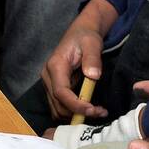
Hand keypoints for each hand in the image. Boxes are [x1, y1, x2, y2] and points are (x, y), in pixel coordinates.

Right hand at [41, 0, 116, 121]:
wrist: (80, 33)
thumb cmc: (86, 37)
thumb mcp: (92, 43)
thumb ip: (92, 59)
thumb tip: (93, 76)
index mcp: (55, 66)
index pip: (60, 92)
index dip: (75, 105)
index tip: (93, 110)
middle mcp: (48, 76)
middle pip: (58, 104)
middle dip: (78, 113)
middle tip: (101, 112)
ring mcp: (50, 83)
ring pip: (57, 108)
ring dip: (75, 115)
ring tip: (97, 111)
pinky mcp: (55, 87)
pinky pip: (61, 105)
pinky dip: (73, 111)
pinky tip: (89, 107)